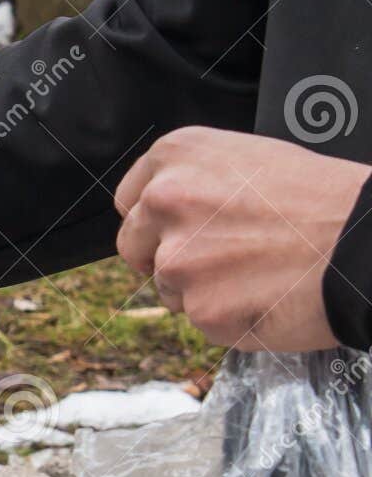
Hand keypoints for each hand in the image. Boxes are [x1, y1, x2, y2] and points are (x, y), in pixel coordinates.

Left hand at [114, 127, 369, 349]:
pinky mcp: (202, 307)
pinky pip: (202, 321)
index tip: (181, 230)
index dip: (156, 223)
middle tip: (223, 258)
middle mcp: (166, 201)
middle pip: (135, 247)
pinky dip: (231, 318)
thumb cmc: (324, 199)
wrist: (371, 241)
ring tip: (261, 272)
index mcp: (176, 155)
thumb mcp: (249, 159)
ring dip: (204, 290)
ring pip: (169, 289)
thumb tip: (156, 215)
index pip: (130, 202)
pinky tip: (268, 295)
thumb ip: (193, 183)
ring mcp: (179, 258)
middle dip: (168, 258)